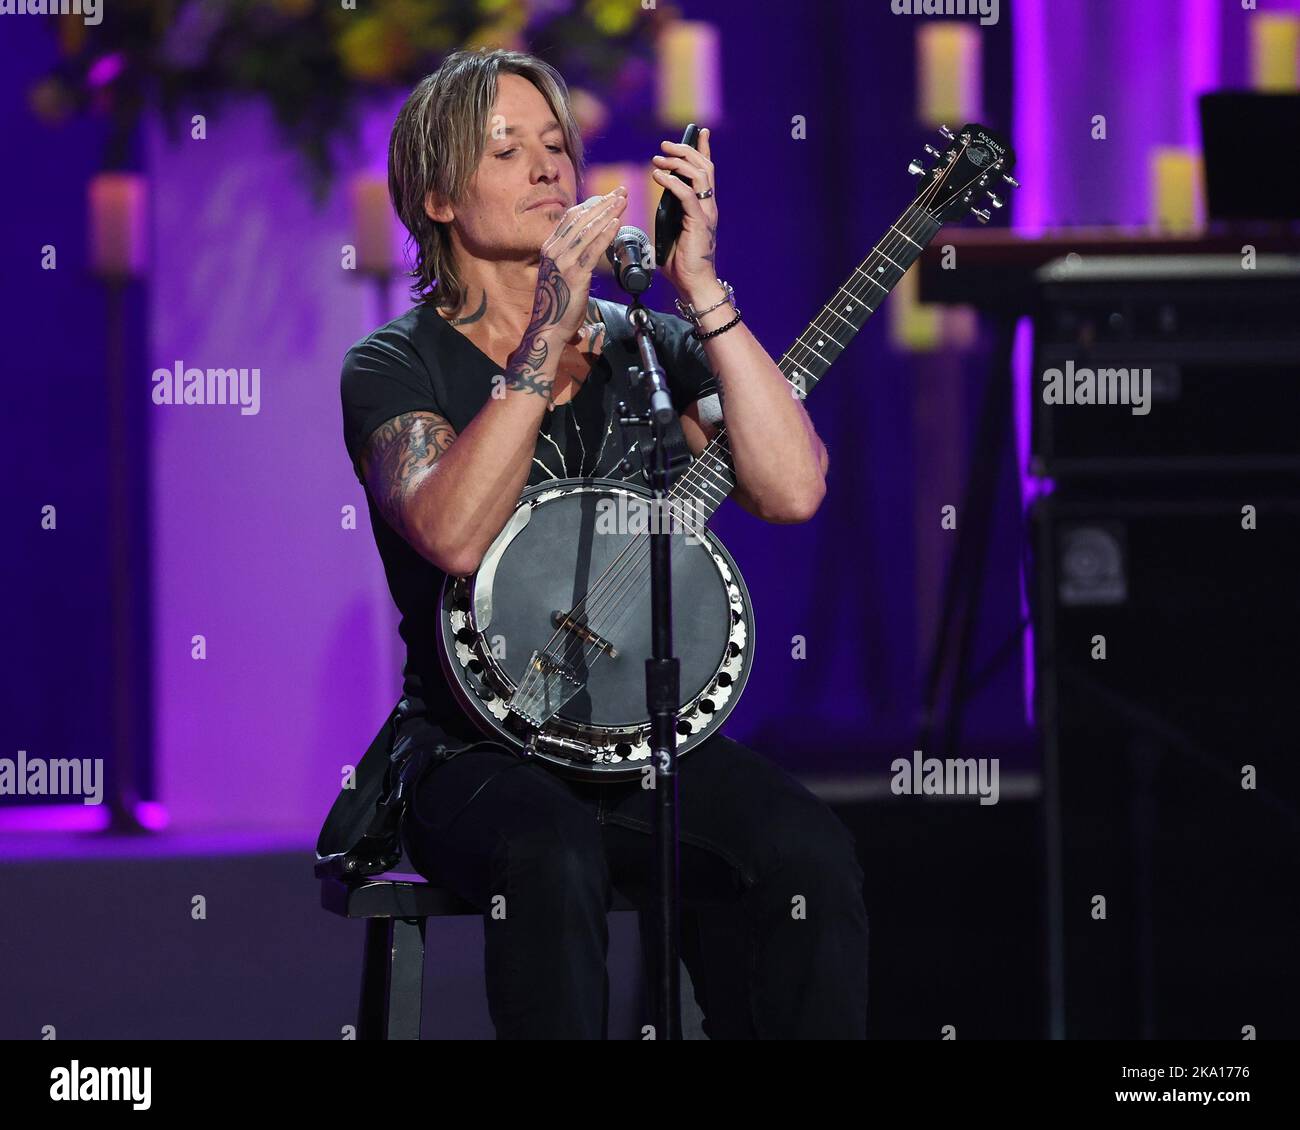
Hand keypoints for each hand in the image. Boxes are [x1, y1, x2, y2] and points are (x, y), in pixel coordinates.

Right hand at [534, 188, 628, 344]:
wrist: (549, 327)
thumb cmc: (558, 304)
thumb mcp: (560, 274)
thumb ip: (570, 257)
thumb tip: (587, 246)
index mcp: (549, 247)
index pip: (571, 218)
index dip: (591, 205)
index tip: (607, 197)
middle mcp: (554, 250)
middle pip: (581, 218)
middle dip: (603, 203)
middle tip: (621, 191)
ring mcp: (563, 261)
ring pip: (588, 230)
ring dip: (608, 212)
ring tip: (623, 201)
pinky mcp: (575, 274)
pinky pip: (593, 249)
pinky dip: (605, 234)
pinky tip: (616, 222)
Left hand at [651, 127, 719, 304]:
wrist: (694, 284)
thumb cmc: (681, 265)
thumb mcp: (671, 233)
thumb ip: (668, 217)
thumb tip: (656, 208)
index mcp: (704, 208)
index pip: (706, 172)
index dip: (703, 150)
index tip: (699, 132)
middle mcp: (708, 207)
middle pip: (703, 167)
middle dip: (685, 150)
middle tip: (665, 145)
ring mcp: (706, 213)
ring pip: (698, 175)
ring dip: (677, 162)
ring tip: (658, 158)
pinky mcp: (698, 222)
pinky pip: (686, 194)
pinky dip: (671, 182)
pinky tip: (658, 175)